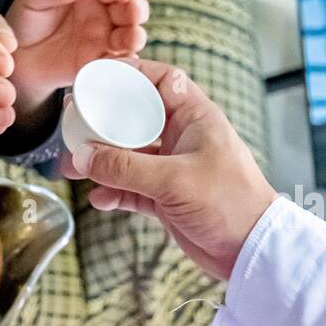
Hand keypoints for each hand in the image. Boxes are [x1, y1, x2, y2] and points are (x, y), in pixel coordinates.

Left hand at [6, 0, 148, 112]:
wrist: (19, 58)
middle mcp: (104, 14)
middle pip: (130, 9)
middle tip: (134, 14)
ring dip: (135, 36)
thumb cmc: (27, 20)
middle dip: (136, 10)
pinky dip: (125, 64)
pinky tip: (122, 63)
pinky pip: (119, 64)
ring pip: (130, 36)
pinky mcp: (102, 64)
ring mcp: (106, 40)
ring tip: (132, 38)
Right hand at [60, 58, 276, 279]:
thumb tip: (84, 157)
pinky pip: (132, 187)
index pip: (162, 80)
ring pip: (129, 156)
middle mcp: (183, 138)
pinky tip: (98, 199)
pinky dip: (114, 192)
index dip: (132, 73)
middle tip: (74, 125)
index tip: (99, 77)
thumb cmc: (230, 203)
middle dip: (103, 124)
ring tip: (73, 169)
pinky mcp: (168, 197)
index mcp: (196, 118)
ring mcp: (174, 168)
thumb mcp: (174, 180)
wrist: (252, 251)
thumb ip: (126, 168)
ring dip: (102, 162)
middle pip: (136, 118)